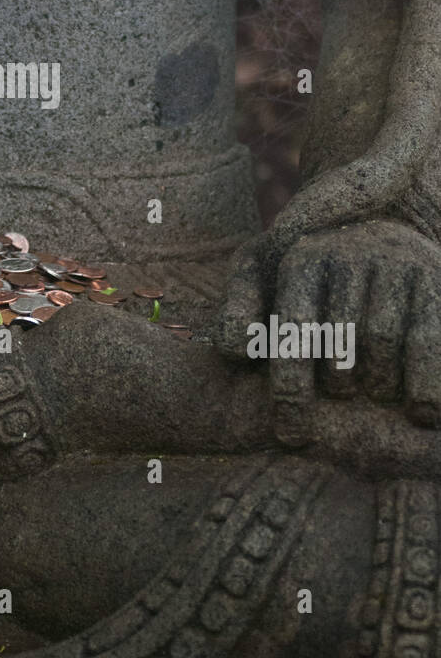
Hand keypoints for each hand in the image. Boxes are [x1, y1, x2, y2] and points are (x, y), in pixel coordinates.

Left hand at [220, 218, 440, 441]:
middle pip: (338, 340)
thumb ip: (242, 310)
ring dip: (377, 385)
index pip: (294, 330)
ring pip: (380, 341)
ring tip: (376, 393)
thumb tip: (236, 347)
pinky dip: (424, 386)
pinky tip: (420, 413)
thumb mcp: (267, 278)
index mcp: (305, 257)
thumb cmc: (314, 275)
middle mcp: (352, 252)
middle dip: (336, 384)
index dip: (291, 388)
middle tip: (341, 397)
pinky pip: (427, 341)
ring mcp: (398, 261)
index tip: (291, 434)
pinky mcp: (434, 275)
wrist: (378, 223)